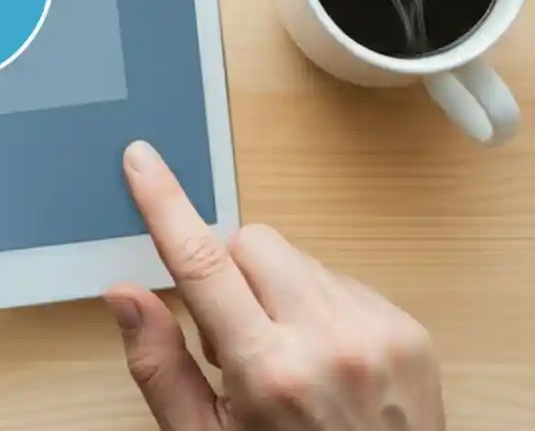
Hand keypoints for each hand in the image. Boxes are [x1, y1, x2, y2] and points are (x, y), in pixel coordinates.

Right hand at [104, 142, 443, 429]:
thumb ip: (158, 365)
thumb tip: (124, 295)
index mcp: (269, 372)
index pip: (203, 264)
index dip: (165, 205)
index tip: (143, 163)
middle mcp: (330, 343)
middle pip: (251, 243)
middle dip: (226, 270)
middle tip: (229, 335)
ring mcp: (379, 333)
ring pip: (297, 258)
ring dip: (274, 290)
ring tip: (284, 355)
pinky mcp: (410, 331)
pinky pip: (340, 280)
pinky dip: (317, 306)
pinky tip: (322, 358)